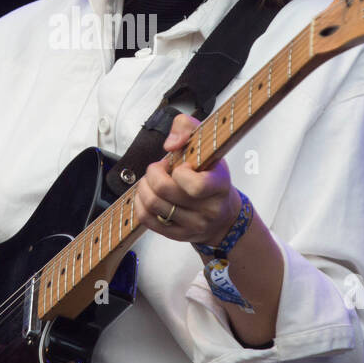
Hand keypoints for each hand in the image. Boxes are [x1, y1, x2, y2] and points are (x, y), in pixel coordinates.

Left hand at [133, 113, 241, 248]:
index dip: (180, 172)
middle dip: (153, 173)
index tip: (181, 165)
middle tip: (158, 168)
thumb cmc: (212, 175)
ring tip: (152, 180)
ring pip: (153, 205)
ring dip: (144, 187)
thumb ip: (187, 127)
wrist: (223, 214)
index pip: (196, 185)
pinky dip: (140, 203)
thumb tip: (170, 144)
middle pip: (165, 191)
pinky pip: (147, 219)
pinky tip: (147, 194)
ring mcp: (193, 225)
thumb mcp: (207, 144)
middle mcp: (208, 209)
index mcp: (219, 186)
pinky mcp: (177, 235)